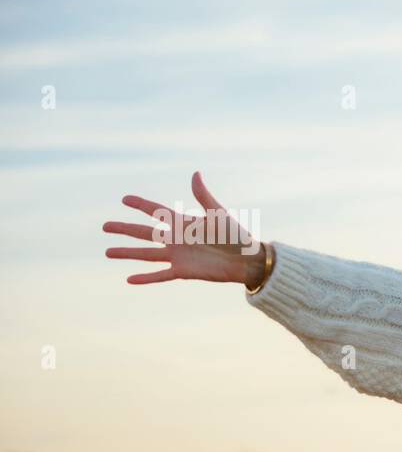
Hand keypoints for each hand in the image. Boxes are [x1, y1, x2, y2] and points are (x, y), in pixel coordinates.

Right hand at [103, 171, 266, 285]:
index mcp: (184, 223)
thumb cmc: (236, 235)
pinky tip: (129, 279)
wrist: (247, 259)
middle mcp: (176, 239)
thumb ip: (202, 195)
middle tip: (104, 226)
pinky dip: (145, 277)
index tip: (124, 199)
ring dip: (127, 253)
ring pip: (146, 254)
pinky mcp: (183, 271)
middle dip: (124, 229)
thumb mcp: (217, 213)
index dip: (141, 205)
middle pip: (144, 233)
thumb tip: (195, 173)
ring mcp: (178, 256)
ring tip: (107, 252)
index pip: (156, 212)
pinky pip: (160, 275)